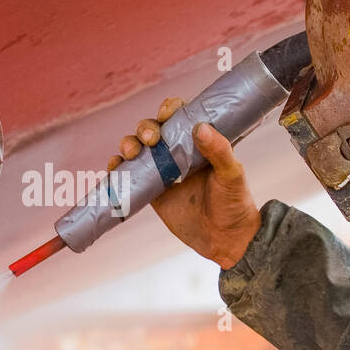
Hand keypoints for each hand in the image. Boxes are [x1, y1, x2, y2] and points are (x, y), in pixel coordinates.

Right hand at [107, 97, 260, 268]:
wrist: (225, 240)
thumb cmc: (234, 204)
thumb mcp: (232, 174)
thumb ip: (219, 150)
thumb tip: (200, 128)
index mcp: (200, 143)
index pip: (181, 116)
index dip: (170, 109)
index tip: (166, 113)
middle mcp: (179, 153)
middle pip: (154, 129)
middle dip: (145, 127)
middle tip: (151, 139)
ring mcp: (163, 171)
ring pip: (138, 148)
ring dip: (129, 143)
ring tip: (131, 152)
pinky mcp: (152, 191)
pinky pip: (130, 174)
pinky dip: (118, 167)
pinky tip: (115, 166)